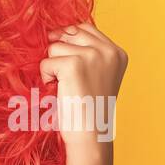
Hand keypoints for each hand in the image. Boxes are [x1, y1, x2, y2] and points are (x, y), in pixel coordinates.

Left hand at [42, 21, 127, 148]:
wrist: (90, 136)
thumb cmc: (89, 109)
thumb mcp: (98, 74)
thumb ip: (87, 51)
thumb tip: (56, 32)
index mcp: (118, 53)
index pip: (86, 28)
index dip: (70, 42)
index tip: (70, 66)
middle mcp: (108, 51)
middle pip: (69, 34)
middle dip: (62, 54)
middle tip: (69, 80)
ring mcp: (92, 56)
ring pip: (55, 47)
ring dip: (54, 68)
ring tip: (67, 88)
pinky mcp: (74, 65)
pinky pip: (46, 62)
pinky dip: (47, 78)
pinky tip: (60, 92)